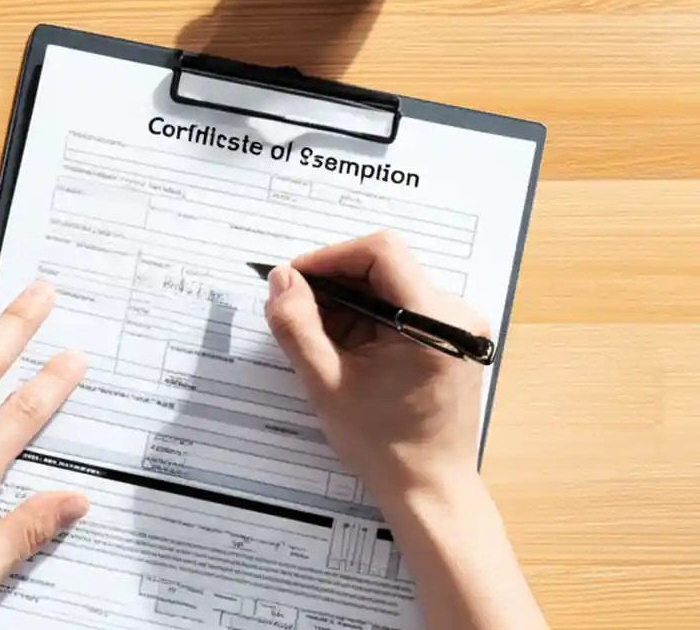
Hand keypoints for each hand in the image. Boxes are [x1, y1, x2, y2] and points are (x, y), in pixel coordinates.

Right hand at [263, 232, 487, 507]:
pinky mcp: (452, 339)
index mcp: (434, 320)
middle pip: (385, 267)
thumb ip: (297, 326)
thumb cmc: (383, 444)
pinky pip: (403, 308)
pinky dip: (368, 319)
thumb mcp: (326, 383)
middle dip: (335, 283)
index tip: (293, 279)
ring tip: (320, 339)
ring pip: (391, 286)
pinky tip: (346, 349)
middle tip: (296, 311)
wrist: (430, 488)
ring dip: (349, 303)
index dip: (330, 257)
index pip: (381, 252)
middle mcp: (456, 314)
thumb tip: (281, 279)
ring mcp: (458, 326)